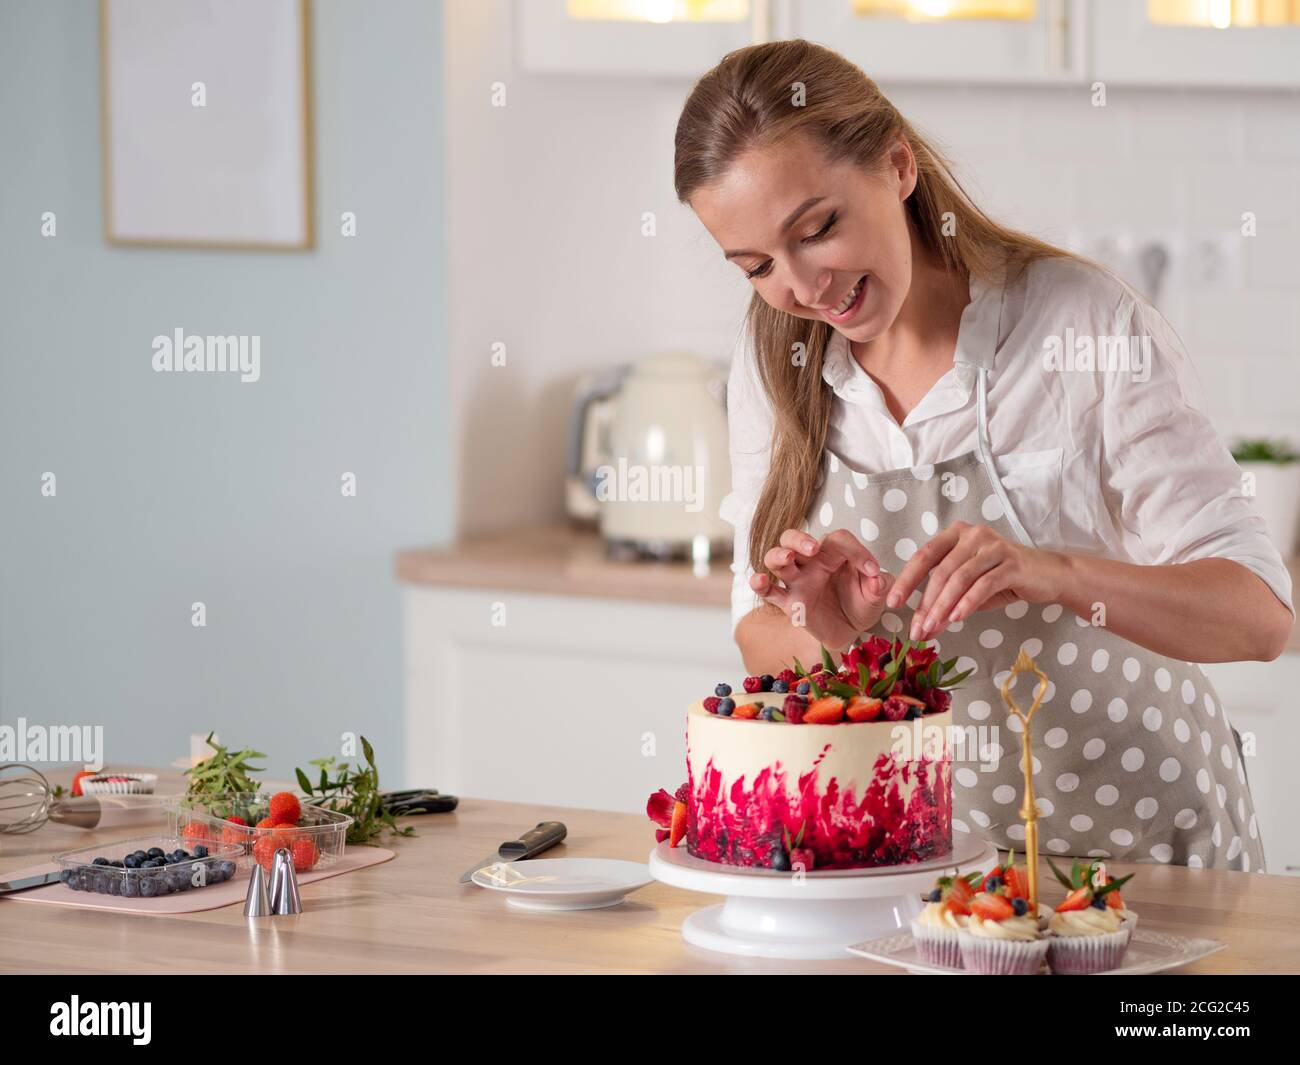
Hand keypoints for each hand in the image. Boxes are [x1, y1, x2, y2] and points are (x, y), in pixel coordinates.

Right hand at [751, 528, 894, 651]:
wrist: (851, 632)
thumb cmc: (861, 604)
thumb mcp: (877, 594)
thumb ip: (880, 584)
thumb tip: (876, 578)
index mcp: (834, 554)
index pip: (837, 540)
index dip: (856, 551)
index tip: (873, 571)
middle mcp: (811, 563)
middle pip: (793, 538)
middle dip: (799, 540)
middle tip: (813, 549)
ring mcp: (796, 581)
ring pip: (775, 558)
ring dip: (779, 555)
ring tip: (788, 559)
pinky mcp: (788, 602)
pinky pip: (769, 592)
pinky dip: (759, 585)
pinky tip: (759, 580)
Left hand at [884, 521, 1067, 640]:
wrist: (1048, 575)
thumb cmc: (1003, 579)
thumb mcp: (969, 587)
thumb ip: (945, 600)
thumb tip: (921, 626)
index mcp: (956, 534)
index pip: (924, 556)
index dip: (906, 580)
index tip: (893, 603)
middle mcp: (973, 535)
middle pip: (940, 570)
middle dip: (925, 603)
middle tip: (916, 628)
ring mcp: (993, 546)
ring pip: (959, 578)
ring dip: (943, 607)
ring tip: (932, 628)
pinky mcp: (1011, 562)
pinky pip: (983, 584)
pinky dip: (967, 603)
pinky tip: (957, 618)